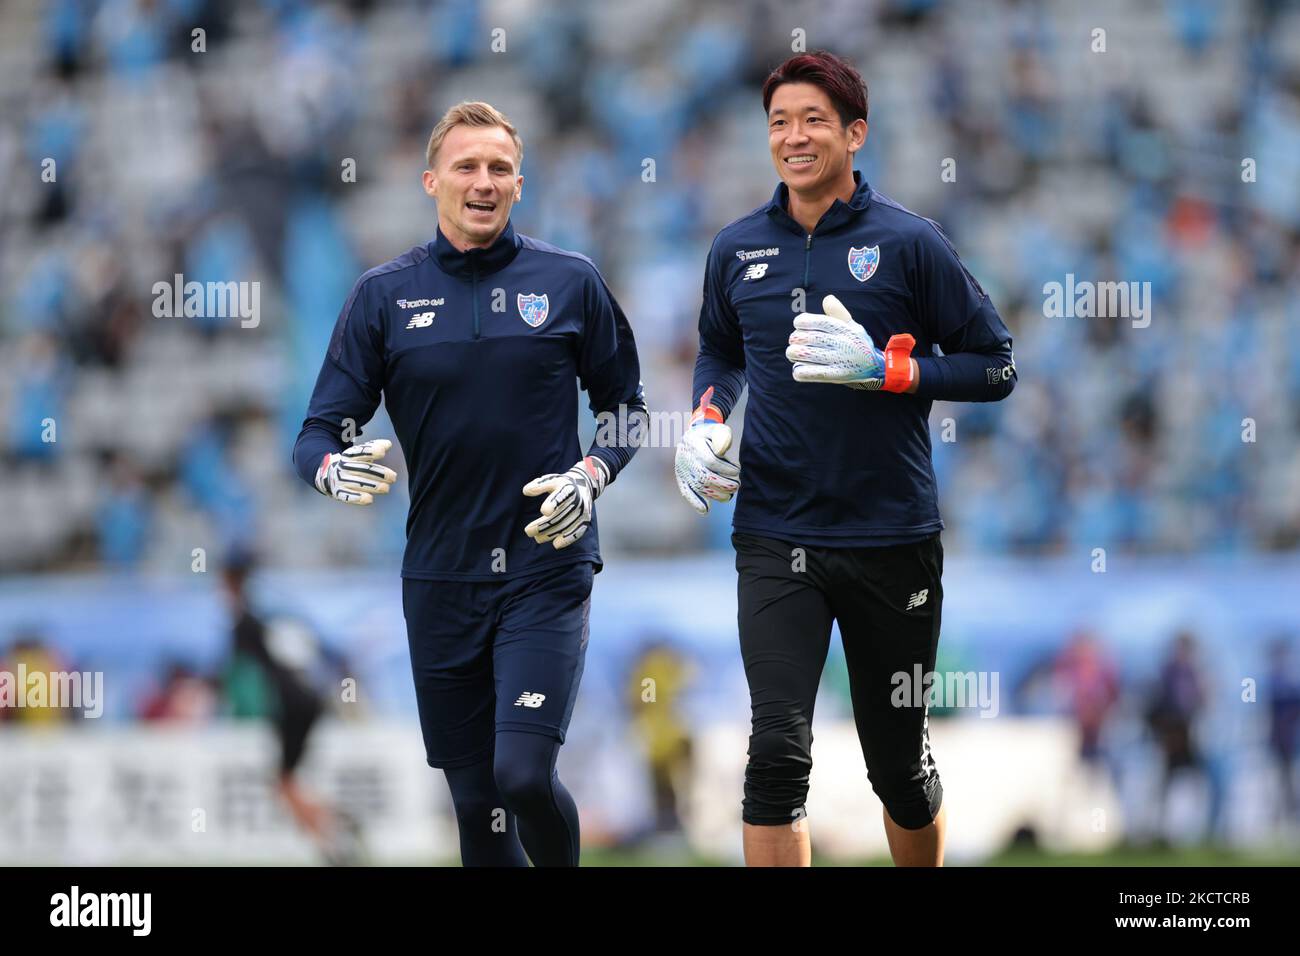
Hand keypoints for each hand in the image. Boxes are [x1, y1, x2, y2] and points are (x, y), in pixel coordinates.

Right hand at [314, 439, 397, 504]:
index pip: (360, 452)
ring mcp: (341, 480)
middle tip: (393, 477)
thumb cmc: (353, 464)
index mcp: (349, 455)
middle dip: (380, 473)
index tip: (382, 452)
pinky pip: (348, 497)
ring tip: (386, 488)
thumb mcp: (360, 453)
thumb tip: (388, 444)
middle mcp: (344, 467)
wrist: (330, 476)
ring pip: (358, 483)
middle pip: (363, 469)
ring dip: (374, 486)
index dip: (371, 451)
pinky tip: (369, 499)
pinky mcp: (339, 493)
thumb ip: (374, 447)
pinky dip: (358, 498)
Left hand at [523, 456, 608, 548]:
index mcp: (568, 488)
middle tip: (528, 531)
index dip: (554, 504)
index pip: (561, 496)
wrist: (585, 486)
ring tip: (537, 538)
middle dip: (543, 525)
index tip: (544, 511)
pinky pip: (577, 532)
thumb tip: (526, 491)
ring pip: (565, 526)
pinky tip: (556, 544)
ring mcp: (582, 512)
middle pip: (559, 516)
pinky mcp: (585, 521)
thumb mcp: (551, 479)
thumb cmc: (562, 484)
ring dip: (550, 534)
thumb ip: (538, 485)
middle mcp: (577, 501)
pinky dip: (567, 539)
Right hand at [674, 386, 740, 514]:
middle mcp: (686, 459)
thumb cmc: (709, 434)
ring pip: (698, 487)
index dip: (726, 468)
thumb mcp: (718, 429)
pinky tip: (705, 511)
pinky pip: (686, 492)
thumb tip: (721, 451)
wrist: (693, 437)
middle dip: (723, 484)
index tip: (736, 470)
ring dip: (715, 495)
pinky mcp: (682, 479)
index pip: (711, 461)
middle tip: (737, 485)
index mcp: (694, 445)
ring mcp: (683, 471)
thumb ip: (722, 436)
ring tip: (728, 496)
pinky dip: (695, 502)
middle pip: (705, 477)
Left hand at [786, 295, 914, 391]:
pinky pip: (811, 373)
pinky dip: (799, 371)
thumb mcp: (853, 326)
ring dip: (794, 354)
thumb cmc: (858, 344)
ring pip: (806, 354)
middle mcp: (841, 343)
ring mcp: (839, 360)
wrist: (875, 368)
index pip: (818, 321)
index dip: (803, 321)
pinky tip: (798, 369)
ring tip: (793, 353)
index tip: (798, 324)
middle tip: (793, 341)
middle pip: (809, 337)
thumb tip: (827, 299)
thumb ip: (838, 313)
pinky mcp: (836, 375)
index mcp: (844, 329)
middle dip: (796, 338)